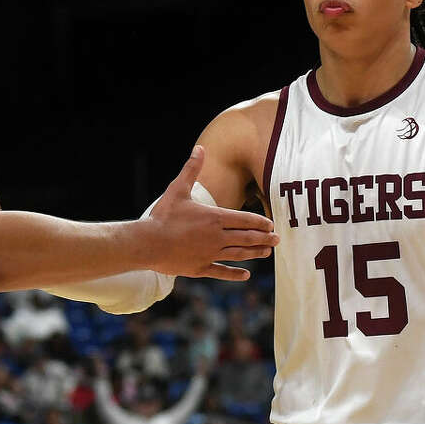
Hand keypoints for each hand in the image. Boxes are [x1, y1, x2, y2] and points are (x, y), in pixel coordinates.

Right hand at [139, 146, 278, 280]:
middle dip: (264, 238)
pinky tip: (246, 275)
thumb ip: (192, 169)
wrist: (147, 243)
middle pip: (247, 238)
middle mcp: (216, 237)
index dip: (260, 222)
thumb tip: (200, 148)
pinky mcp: (200, 268)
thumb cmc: (162, 216)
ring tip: (267, 253)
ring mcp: (209, 254)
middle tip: (278, 239)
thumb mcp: (177, 189)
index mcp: (214, 218)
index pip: (245, 220)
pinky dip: (235, 274)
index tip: (271, 225)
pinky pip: (222, 272)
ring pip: (239, 254)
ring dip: (255, 253)